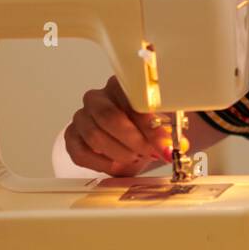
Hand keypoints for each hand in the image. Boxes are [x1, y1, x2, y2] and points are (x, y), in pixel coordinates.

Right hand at [65, 75, 186, 175]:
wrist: (131, 140)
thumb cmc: (144, 128)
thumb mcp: (161, 125)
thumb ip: (168, 133)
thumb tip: (177, 146)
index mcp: (120, 85)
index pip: (131, 100)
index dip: (149, 125)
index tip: (164, 143)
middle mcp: (97, 98)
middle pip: (109, 117)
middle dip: (133, 141)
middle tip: (150, 153)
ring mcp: (81, 116)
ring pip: (95, 136)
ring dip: (120, 153)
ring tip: (136, 157)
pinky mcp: (72, 136)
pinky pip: (80, 152)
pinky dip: (102, 163)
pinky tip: (117, 165)